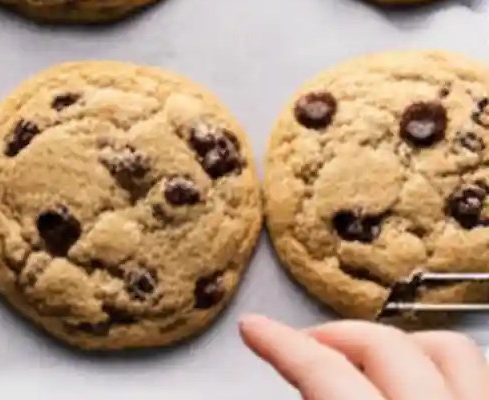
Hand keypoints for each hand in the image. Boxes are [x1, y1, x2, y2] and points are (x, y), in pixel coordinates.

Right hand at [240, 314, 488, 399]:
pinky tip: (427, 387)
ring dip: (404, 346)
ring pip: (453, 351)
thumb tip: (300, 390)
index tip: (255, 329)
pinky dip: (450, 372)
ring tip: (369, 363)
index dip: (282, 345)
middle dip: (337, 336)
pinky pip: (485, 379)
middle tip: (304, 349)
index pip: (326, 373)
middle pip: (388, 346)